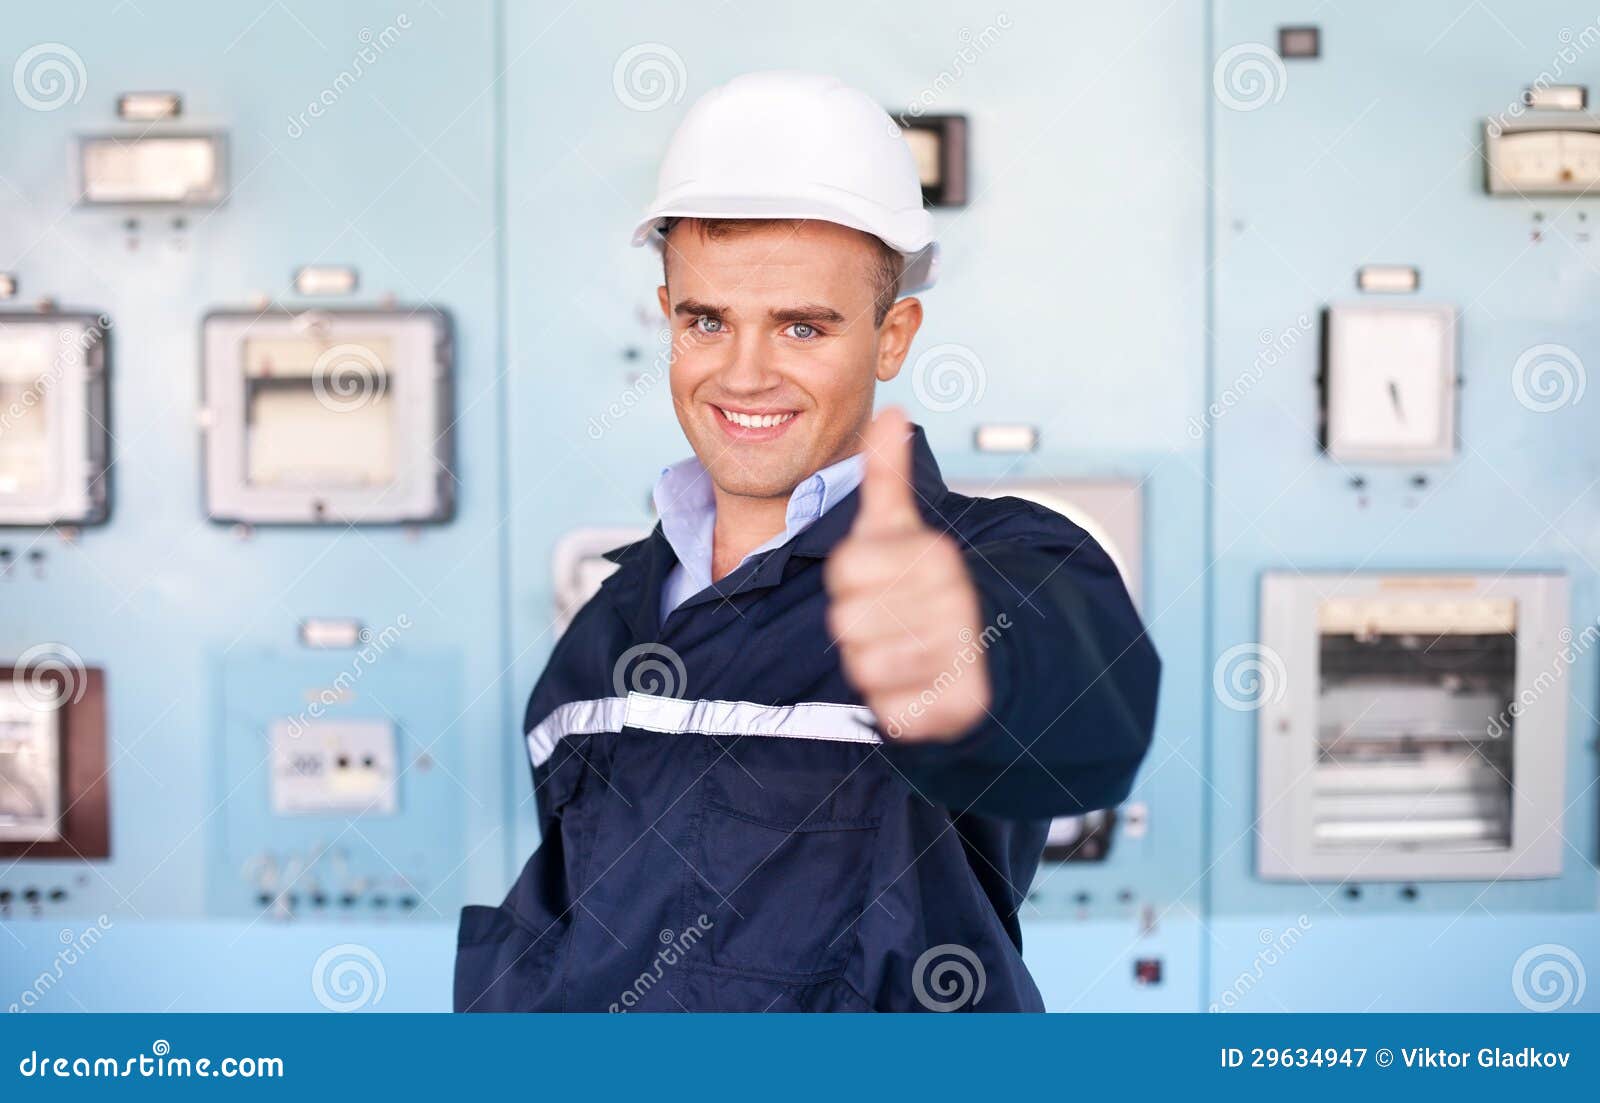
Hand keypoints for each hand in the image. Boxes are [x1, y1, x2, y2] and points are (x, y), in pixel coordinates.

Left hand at [825, 408, 990, 741]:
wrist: (992, 649)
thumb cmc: (927, 586)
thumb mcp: (902, 527)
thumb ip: (888, 472)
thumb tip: (891, 413)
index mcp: (933, 555)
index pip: (842, 573)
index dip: (851, 582)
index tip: (881, 582)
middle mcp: (951, 602)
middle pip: (846, 623)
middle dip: (860, 625)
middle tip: (893, 620)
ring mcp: (958, 655)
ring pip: (863, 668)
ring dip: (875, 666)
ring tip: (906, 651)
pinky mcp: (956, 709)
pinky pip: (890, 712)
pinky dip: (897, 706)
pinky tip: (919, 686)